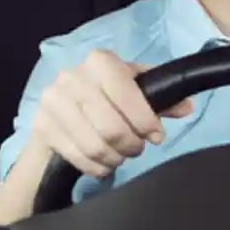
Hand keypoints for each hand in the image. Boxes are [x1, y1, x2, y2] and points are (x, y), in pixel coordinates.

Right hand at [30, 49, 195, 177]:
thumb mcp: (132, 90)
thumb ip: (160, 97)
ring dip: (115, 158)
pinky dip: (98, 168)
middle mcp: (72, 77)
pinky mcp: (42, 126)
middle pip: (112, 127)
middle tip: (136, 148)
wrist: (57, 111)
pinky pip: (79, 158)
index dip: (146, 121)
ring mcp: (53, 102)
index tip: (156, 135)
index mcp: (100, 61)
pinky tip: (103, 164)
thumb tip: (187, 106)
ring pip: (95, 146)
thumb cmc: (103, 98)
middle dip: (131, 145)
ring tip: (120, 156)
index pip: (128, 95)